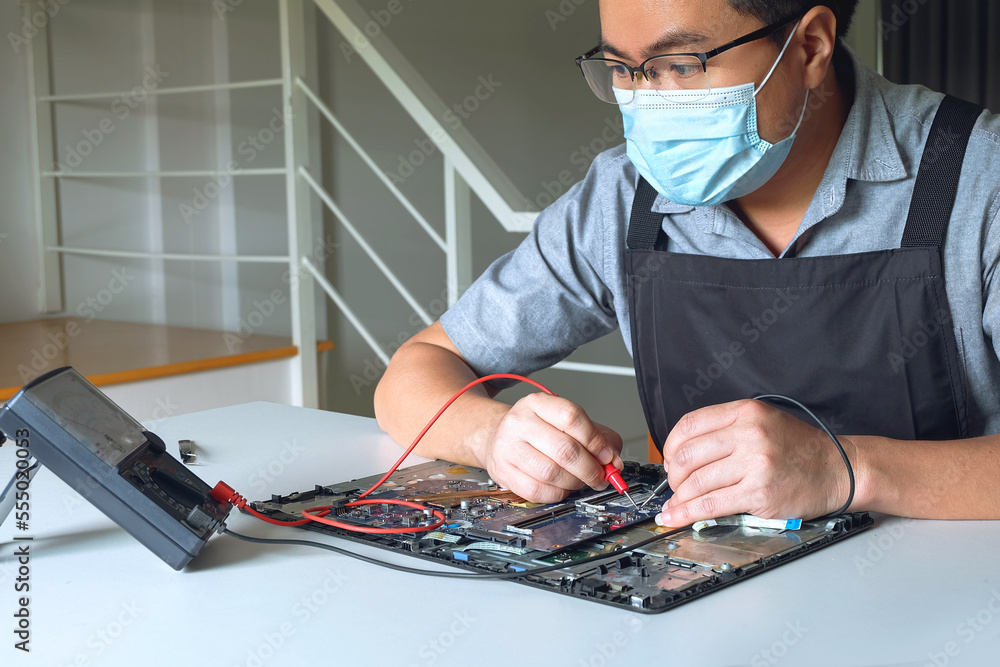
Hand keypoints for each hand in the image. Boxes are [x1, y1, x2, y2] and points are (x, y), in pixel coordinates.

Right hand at [474, 393, 623, 503]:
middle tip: (600, 476)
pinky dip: (558, 493)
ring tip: (580, 480)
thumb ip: (596, 436)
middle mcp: (520, 422)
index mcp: (537, 403)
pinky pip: (538, 491)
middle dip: (590, 468)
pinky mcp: (503, 472)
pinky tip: (562, 486)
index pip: (572, 417)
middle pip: (565, 449)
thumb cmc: (536, 430)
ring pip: (552, 473)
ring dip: (575, 483)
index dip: (596, 441)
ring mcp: (508, 448)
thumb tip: (614, 461)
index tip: (608, 456)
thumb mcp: (563, 421)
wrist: (495, 437)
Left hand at [657, 400, 852, 526]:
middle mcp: (749, 433)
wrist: (839, 469)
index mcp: (745, 412)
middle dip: (673, 475)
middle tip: (676, 484)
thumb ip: (725, 430)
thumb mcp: (763, 422)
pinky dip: (687, 513)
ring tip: (676, 503)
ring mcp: (755, 463)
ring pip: (696, 482)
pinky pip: (711, 505)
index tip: (668, 459)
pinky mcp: (759, 493)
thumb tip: (682, 453)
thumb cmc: (800, 449)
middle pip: (687, 454)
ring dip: (679, 497)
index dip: (670, 445)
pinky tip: (677, 516)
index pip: (689, 425)